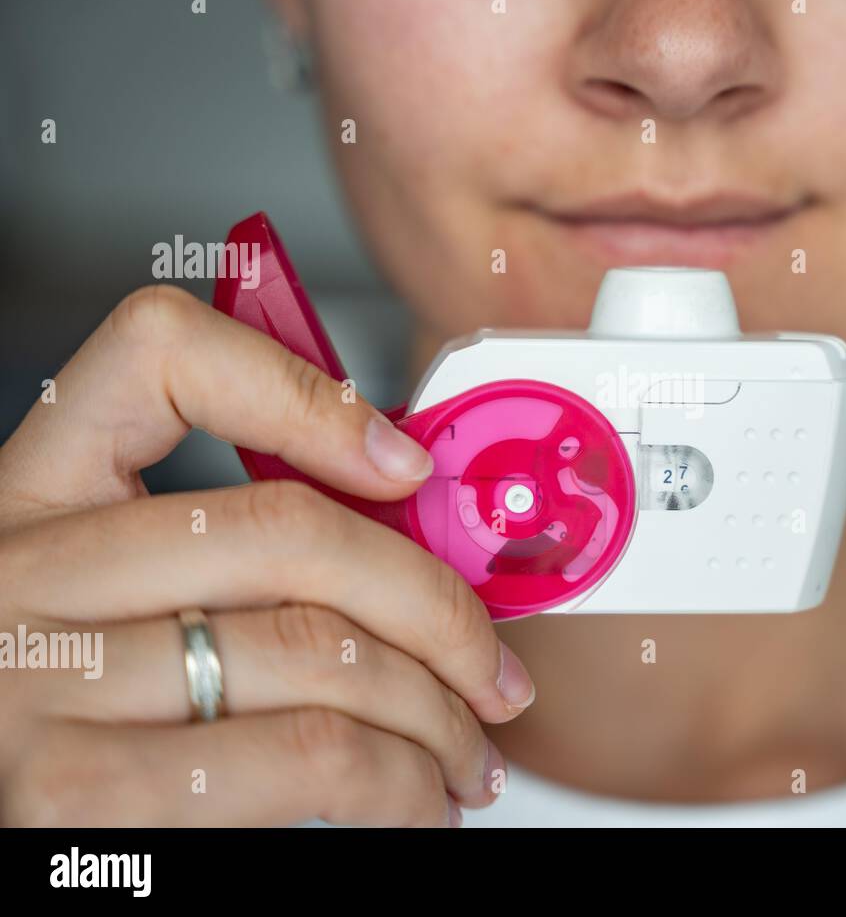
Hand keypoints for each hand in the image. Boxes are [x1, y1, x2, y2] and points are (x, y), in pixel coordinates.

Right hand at [0, 285, 533, 825]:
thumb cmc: (81, 723)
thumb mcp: (126, 606)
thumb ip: (236, 560)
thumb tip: (419, 556)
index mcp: (41, 493)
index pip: (157, 354)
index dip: (305, 392)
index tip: (409, 464)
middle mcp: (26, 568)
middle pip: (290, 530)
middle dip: (438, 607)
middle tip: (492, 668)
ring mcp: (38, 676)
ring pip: (321, 654)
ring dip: (437, 715)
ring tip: (468, 751)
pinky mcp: (70, 792)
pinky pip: (306, 755)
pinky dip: (402, 783)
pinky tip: (419, 798)